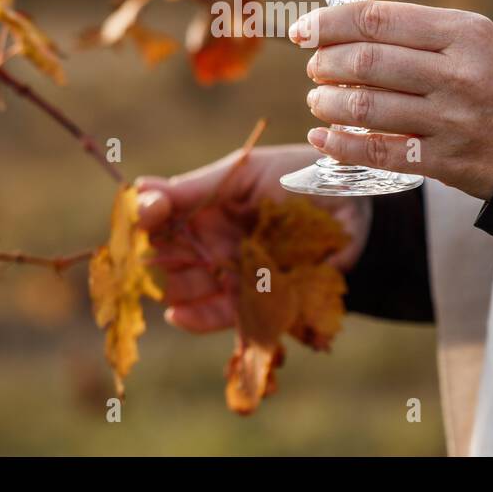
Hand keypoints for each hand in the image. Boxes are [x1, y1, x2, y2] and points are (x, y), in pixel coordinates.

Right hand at [135, 145, 370, 332]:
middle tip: (156, 251)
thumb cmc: (300, 177)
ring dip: (177, 285)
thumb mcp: (245, 173)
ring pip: (185, 287)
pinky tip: (178, 314)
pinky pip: (216, 315)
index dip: (148, 214)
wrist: (355, 205)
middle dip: (157, 255)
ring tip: (176, 280)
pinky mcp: (254, 300)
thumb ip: (196, 187)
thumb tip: (138, 189)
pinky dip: (195, 318)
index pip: (160, 213)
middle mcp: (210, 239)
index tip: (148, 211)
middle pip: (165, 255)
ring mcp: (230, 271)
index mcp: (205, 204)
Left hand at [293, 0, 492, 200]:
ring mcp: (451, 121)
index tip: (305, 30)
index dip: (330, 23)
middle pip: (367, 62)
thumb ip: (418, 31)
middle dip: (326, 63)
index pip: (378, 20)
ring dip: (328, 103)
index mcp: (463, 33)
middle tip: (315, 67)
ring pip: (367, 107)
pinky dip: (341, 145)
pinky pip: (379, 153)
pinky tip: (323, 138)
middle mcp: (457, 74)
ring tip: (318, 100)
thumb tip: (346, 28)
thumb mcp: (475, 37)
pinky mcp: (446, 162)